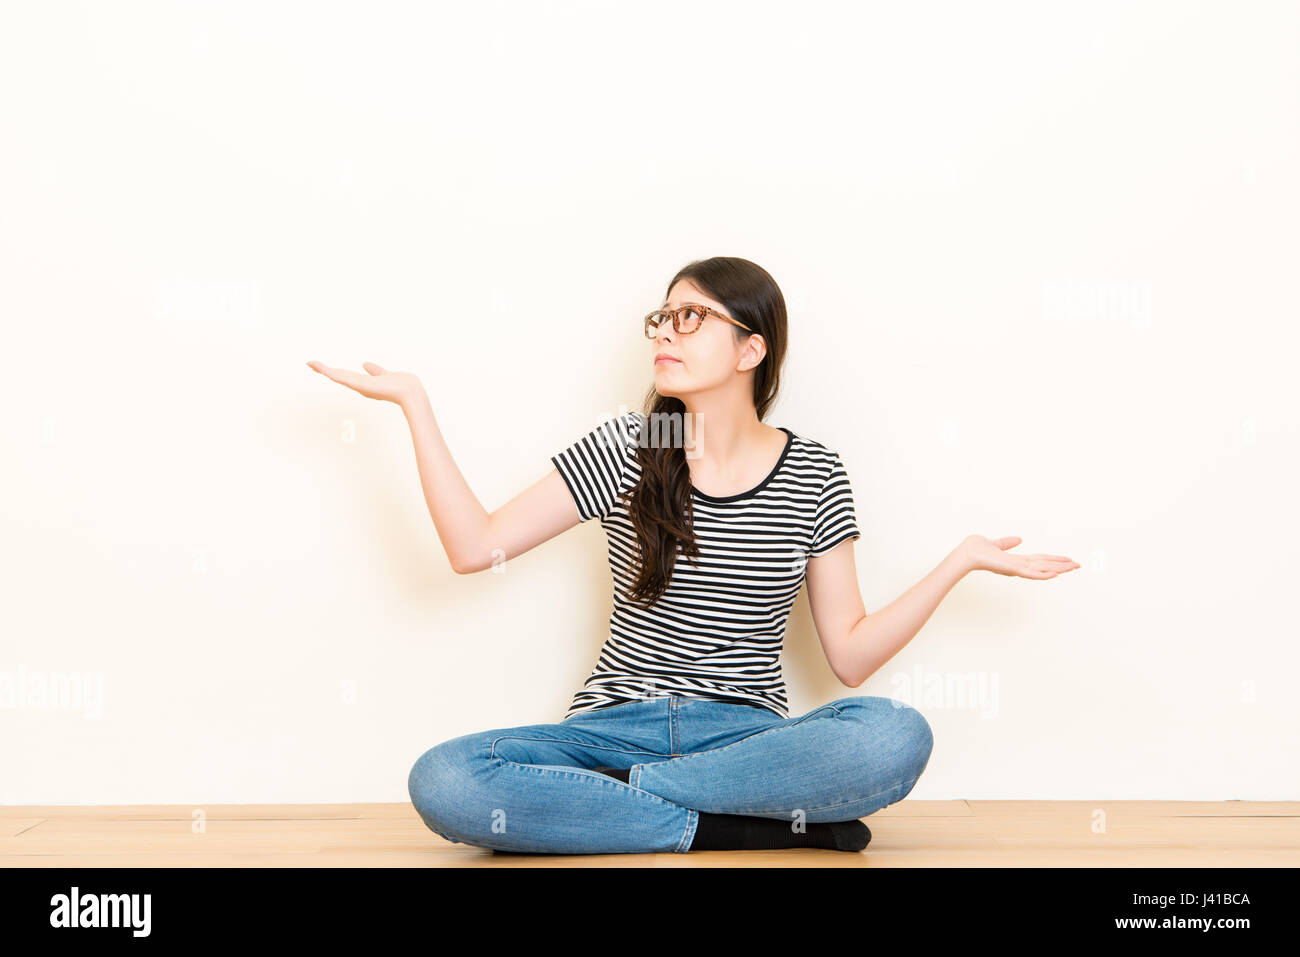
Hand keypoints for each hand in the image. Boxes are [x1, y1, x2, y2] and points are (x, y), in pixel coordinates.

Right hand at [306, 360, 422, 405]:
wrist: (409, 392)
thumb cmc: (401, 385)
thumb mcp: (384, 374)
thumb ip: (375, 370)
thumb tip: (365, 364)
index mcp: (365, 383)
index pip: (347, 375)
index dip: (335, 371)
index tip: (323, 366)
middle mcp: (359, 385)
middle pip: (339, 376)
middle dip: (325, 370)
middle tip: (311, 363)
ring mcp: (358, 385)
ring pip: (337, 376)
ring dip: (323, 369)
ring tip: (310, 363)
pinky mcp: (357, 383)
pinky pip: (340, 376)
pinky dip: (329, 371)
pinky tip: (319, 366)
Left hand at [957, 535, 1079, 578]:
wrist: (967, 553)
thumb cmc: (977, 549)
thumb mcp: (996, 543)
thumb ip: (1008, 543)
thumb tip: (1020, 539)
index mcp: (1017, 560)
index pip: (1040, 559)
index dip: (1054, 560)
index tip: (1067, 560)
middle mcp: (1019, 565)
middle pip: (1045, 565)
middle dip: (1062, 565)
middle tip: (1078, 565)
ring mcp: (1016, 568)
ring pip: (1042, 569)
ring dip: (1058, 568)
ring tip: (1073, 567)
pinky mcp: (1011, 569)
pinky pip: (1030, 573)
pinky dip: (1043, 574)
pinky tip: (1055, 574)